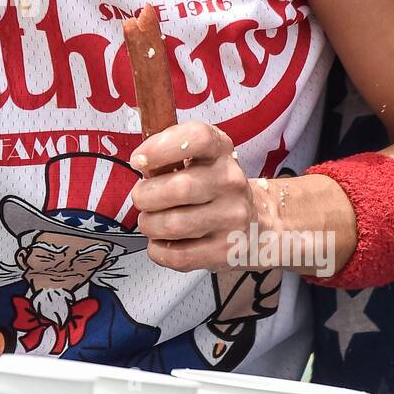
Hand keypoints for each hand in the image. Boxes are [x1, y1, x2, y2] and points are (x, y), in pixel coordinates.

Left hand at [130, 121, 256, 272]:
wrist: (255, 223)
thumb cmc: (212, 188)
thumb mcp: (198, 160)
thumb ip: (169, 157)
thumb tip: (141, 163)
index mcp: (221, 151)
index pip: (197, 137)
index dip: (160, 148)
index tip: (139, 160)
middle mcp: (231, 181)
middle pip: (178, 188)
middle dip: (144, 196)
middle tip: (142, 198)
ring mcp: (232, 218)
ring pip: (173, 225)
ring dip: (149, 224)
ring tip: (152, 221)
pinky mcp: (227, 250)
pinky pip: (178, 255)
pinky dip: (158, 251)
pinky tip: (162, 242)